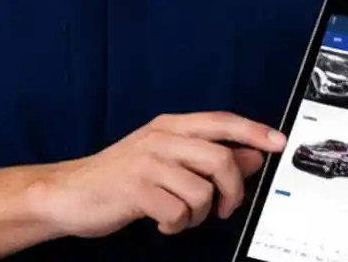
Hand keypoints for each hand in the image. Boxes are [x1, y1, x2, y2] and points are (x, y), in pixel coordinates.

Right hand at [31, 112, 286, 237]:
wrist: (68, 193)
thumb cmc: (120, 176)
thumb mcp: (166, 159)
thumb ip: (207, 156)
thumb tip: (252, 157)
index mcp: (170, 126)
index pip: (222, 121)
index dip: (254, 131)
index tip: (279, 143)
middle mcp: (161, 139)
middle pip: (221, 159)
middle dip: (231, 191)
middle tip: (224, 208)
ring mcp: (148, 163)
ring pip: (202, 190)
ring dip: (198, 214)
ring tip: (181, 216)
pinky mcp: (136, 190)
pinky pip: (178, 212)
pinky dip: (176, 225)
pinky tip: (163, 222)